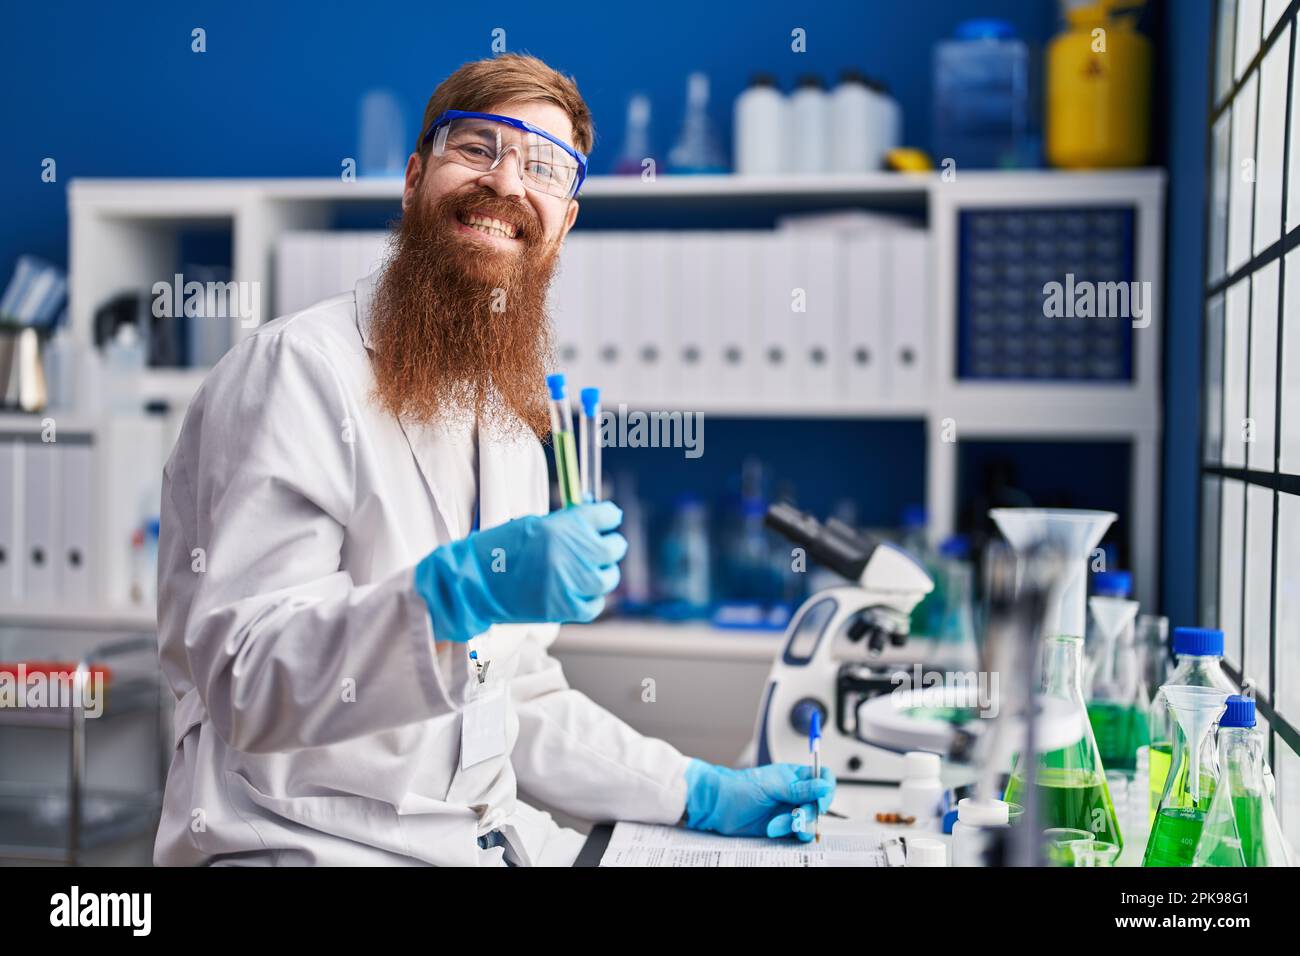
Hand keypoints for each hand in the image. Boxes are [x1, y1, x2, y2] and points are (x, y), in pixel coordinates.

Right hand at [413, 502, 626, 642]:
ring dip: (601, 573)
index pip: (608, 515)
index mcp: (564, 527)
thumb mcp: (534, 523)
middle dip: (607, 545)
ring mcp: (573, 583)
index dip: (607, 517)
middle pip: (614, 547)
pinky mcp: (568, 609)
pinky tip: (579, 591)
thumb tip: (591, 516)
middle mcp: (574, 554)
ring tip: (585, 572)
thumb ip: (566, 522)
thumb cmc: (499, 549)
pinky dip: (592, 598)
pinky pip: (596, 603)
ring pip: (609, 577)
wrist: (476, 583)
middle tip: (595, 547)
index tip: (605, 520)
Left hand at [683, 759, 835, 841]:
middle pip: (817, 805)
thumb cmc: (739, 788)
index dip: (826, 791)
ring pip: (807, 821)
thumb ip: (800, 789)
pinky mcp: (781, 827)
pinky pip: (795, 833)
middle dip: (808, 814)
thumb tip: (825, 785)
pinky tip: (774, 830)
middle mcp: (794, 793)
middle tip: (795, 818)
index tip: (821, 802)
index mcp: (795, 776)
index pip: (822, 778)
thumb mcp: (772, 786)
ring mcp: (788, 810)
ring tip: (778, 826)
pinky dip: (787, 833)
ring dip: (796, 826)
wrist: (718, 807)